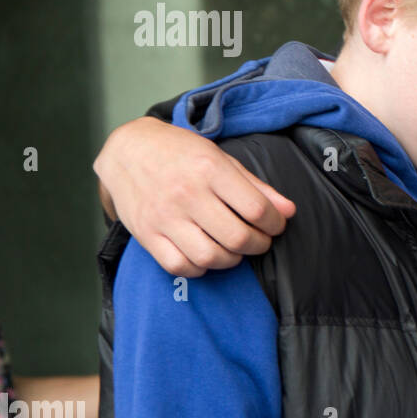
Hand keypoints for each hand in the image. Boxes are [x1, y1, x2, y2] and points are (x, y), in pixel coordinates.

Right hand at [94, 117, 295, 276]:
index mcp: (210, 169)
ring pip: (209, 257)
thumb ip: (256, 187)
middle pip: (237, 237)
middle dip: (259, 245)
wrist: (128, 149)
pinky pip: (178, 266)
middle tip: (260, 240)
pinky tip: (206, 256)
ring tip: (235, 249)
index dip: (275, 224)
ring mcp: (164, 216)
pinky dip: (198, 268)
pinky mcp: (146, 234)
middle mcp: (186, 194)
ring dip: (231, 260)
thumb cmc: (181, 153)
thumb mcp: (222, 158)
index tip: (276, 225)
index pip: (256, 209)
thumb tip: (288, 212)